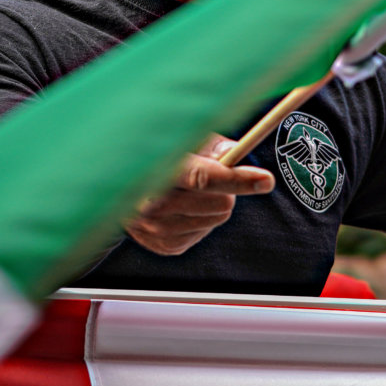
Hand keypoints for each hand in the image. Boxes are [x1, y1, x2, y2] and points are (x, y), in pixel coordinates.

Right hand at [124, 135, 274, 254]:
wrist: (119, 184)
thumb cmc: (156, 155)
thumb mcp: (184, 139)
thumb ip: (213, 146)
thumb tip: (235, 154)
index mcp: (155, 169)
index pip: (204, 178)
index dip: (238, 180)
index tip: (265, 180)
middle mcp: (150, 203)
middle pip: (218, 203)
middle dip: (225, 189)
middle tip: (211, 177)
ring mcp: (155, 229)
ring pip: (216, 219)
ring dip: (213, 205)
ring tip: (191, 192)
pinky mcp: (164, 246)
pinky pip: (204, 234)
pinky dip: (201, 220)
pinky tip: (183, 208)